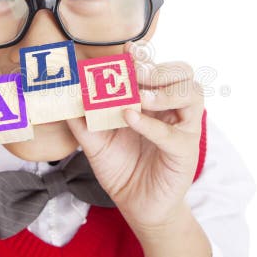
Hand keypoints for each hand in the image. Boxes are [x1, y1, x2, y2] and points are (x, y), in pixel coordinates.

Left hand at [66, 42, 203, 236]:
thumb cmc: (122, 168)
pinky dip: (152, 124)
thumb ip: (81, 118)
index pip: (160, 68)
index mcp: (156, 100)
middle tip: (134, 72)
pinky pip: (174, 133)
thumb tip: (64, 94)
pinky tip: (131, 118)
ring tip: (137, 96)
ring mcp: (184, 130)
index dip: (146, 56)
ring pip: (191, 94)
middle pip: (183, 73)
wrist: (136, 206)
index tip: (128, 50)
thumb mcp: (95, 141)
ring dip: (163, 91)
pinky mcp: (185, 152)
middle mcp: (174, 110)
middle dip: (158, 69)